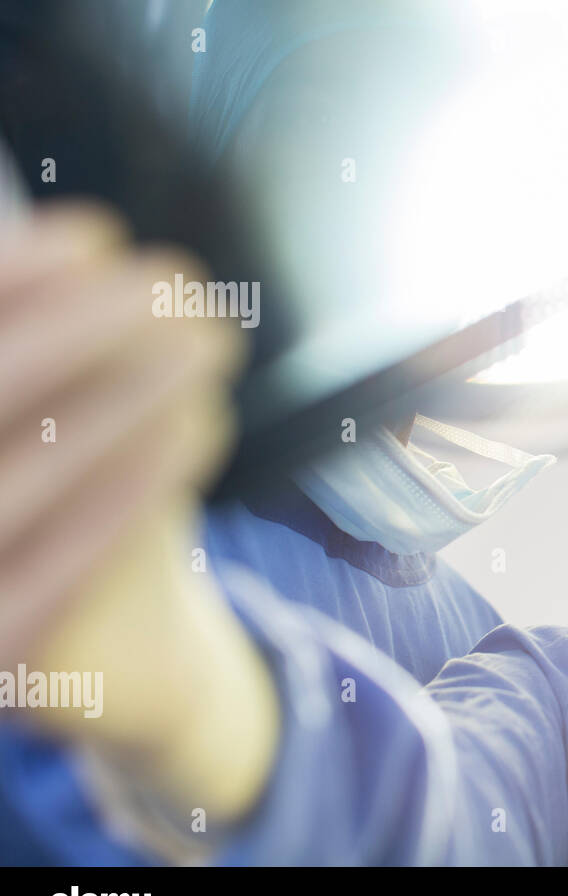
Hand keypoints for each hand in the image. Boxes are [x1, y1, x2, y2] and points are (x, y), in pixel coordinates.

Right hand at [0, 203, 275, 824]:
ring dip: (117, 401)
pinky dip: (130, 489)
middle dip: (74, 332)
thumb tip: (93, 252)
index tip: (96, 235)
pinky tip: (202, 421)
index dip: (8, 281)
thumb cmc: (88, 498)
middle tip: (174, 281)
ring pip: (11, 487)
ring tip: (206, 343)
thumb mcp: (75, 417)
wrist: (119, 647)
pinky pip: (53, 578)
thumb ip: (58, 344)